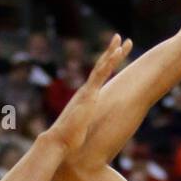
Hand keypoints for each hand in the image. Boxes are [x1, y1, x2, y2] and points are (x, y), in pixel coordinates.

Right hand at [47, 34, 132, 155]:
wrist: (58, 142)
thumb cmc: (68, 141)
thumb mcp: (81, 132)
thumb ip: (84, 129)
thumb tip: (85, 136)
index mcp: (85, 98)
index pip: (98, 77)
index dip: (106, 65)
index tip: (114, 55)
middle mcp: (86, 90)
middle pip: (100, 66)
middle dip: (111, 52)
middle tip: (121, 38)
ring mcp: (87, 91)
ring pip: (102, 66)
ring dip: (113, 52)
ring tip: (122, 39)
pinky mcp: (89, 94)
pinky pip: (101, 74)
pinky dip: (110, 62)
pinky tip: (118, 52)